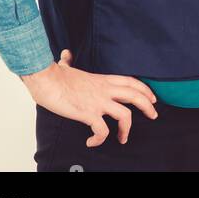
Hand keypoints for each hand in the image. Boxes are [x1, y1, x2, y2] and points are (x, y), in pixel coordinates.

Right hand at [20, 49, 158, 146]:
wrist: (44, 79)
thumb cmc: (53, 75)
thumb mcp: (67, 66)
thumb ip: (70, 62)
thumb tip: (66, 55)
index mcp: (102, 80)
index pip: (131, 82)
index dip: (145, 90)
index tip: (152, 98)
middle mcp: (104, 90)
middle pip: (136, 96)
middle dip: (148, 106)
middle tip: (153, 116)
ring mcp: (98, 102)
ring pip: (125, 115)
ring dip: (126, 129)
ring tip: (123, 138)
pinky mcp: (88, 114)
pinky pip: (102, 131)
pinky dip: (100, 139)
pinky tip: (92, 142)